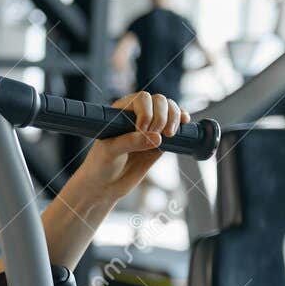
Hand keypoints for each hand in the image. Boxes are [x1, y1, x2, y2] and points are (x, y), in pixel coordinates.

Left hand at [72, 91, 188, 203]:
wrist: (104, 186)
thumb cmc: (100, 165)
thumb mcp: (110, 152)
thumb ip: (131, 142)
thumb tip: (157, 138)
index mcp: (121, 112)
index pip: (141, 99)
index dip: (146, 112)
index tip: (141, 130)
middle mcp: (137, 116)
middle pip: (160, 101)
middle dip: (162, 116)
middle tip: (155, 135)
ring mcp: (150, 128)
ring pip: (170, 111)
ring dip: (175, 118)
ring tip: (169, 135)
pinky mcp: (160, 142)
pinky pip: (175, 127)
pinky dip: (182, 122)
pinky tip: (185, 123)